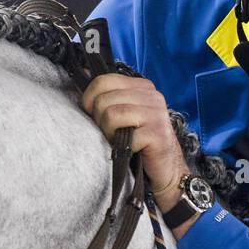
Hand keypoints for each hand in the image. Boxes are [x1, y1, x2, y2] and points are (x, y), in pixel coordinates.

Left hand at [80, 73, 188, 201]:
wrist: (166, 170)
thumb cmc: (139, 143)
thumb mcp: (124, 114)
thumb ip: (109, 97)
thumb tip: (82, 78)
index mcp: (142, 86)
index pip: (103, 81)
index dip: (89, 100)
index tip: (94, 116)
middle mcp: (151, 96)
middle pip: (103, 100)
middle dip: (99, 121)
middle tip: (112, 134)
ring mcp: (156, 114)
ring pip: (111, 115)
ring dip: (109, 134)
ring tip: (120, 141)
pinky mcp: (157, 134)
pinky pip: (125, 138)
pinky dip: (122, 149)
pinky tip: (131, 151)